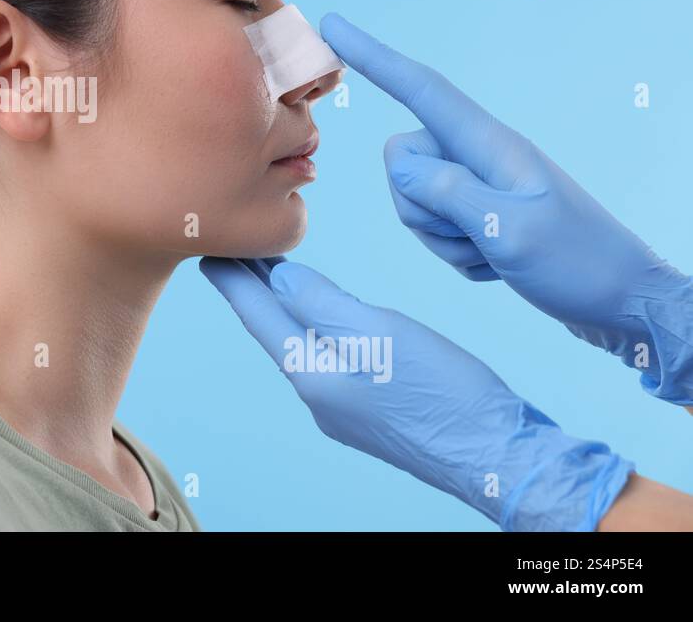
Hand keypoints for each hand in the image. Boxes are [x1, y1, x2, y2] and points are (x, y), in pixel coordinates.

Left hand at [200, 256, 635, 530]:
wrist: (497, 459)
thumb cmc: (442, 394)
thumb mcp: (379, 333)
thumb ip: (323, 304)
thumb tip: (278, 278)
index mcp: (310, 371)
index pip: (257, 314)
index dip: (233, 278)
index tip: (209, 248)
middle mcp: (317, 393)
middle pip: (274, 328)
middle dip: (252, 288)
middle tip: (233, 250)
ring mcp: (342, 407)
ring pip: (300, 343)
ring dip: (284, 306)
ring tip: (271, 272)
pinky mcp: (370, 410)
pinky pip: (328, 358)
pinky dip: (316, 327)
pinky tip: (323, 317)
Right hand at [320, 12, 692, 404]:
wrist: (624, 303)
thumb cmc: (578, 264)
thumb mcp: (512, 231)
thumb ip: (448, 192)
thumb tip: (397, 162)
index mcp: (492, 145)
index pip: (421, 89)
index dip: (372, 56)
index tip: (332, 25)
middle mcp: (481, 156)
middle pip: (402, 161)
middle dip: (421, 208)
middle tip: (478, 235)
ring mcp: (480, 185)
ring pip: (411, 200)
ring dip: (442, 238)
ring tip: (493, 252)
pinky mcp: (481, 214)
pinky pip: (433, 229)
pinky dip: (458, 254)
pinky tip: (498, 263)